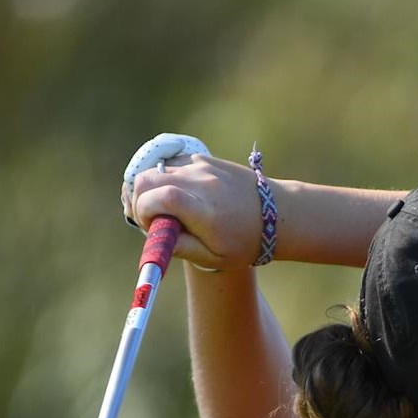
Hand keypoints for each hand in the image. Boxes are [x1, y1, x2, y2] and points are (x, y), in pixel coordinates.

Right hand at [121, 143, 263, 270]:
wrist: (277, 214)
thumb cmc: (246, 242)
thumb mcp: (214, 257)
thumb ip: (180, 247)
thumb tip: (152, 234)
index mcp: (205, 211)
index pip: (158, 198)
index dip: (144, 211)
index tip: (150, 225)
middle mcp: (202, 183)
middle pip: (148, 179)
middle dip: (140, 200)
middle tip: (152, 218)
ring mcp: (203, 167)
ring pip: (157, 170)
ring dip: (153, 188)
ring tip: (169, 209)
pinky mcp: (204, 159)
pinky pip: (172, 165)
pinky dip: (168, 179)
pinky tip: (183, 196)